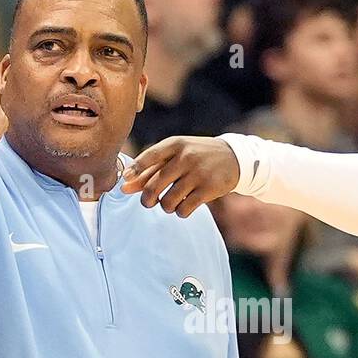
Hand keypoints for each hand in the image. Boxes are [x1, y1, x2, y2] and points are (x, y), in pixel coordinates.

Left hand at [122, 136, 240, 217]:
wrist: (234, 158)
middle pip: (155, 185)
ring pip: (169, 200)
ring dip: (166, 207)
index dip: (135, 171)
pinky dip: (180, 212)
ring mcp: (198, 173)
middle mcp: (186, 157)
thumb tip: (124, 186)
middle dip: (147, 199)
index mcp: (175, 144)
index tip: (124, 183)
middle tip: (148, 202)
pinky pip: (184, 208)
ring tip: (169, 204)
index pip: (149, 157)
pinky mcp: (209, 189)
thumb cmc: (196, 157)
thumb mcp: (177, 155)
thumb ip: (152, 169)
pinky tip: (183, 208)